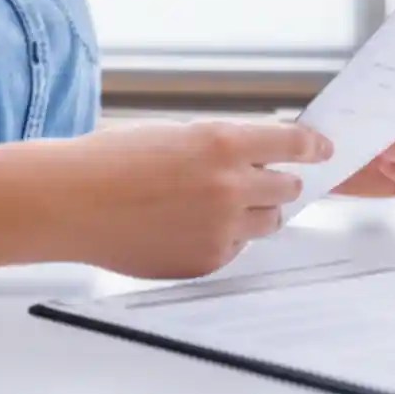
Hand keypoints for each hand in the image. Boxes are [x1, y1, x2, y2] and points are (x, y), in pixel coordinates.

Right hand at [54, 121, 332, 278]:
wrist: (70, 201)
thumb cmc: (112, 161)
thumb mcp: (176, 134)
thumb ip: (223, 147)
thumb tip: (259, 158)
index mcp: (223, 143)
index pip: (293, 144)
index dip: (313, 147)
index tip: (324, 150)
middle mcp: (231, 186)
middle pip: (287, 187)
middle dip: (279, 182)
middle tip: (264, 180)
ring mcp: (222, 228)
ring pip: (268, 222)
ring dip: (256, 212)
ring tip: (217, 205)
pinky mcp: (207, 260)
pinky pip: (236, 249)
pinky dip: (224, 238)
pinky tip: (186, 227)